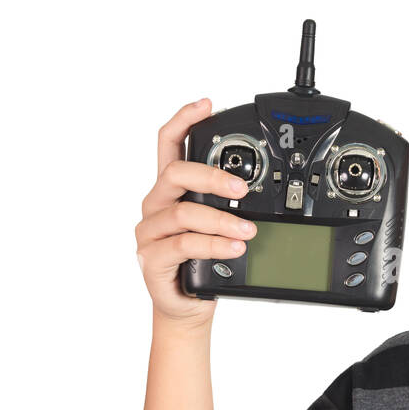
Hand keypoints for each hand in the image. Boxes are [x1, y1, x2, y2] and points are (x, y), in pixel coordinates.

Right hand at [135, 98, 257, 328]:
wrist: (185, 304)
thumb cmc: (203, 261)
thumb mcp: (218, 225)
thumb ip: (227, 204)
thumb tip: (258, 191)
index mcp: (171, 190)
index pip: (169, 144)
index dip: (184, 120)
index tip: (207, 104)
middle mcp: (156, 205)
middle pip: (175, 173)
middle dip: (212, 176)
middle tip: (241, 190)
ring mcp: (151, 231)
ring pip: (184, 213)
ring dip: (221, 220)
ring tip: (248, 231)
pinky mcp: (152, 258)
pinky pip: (184, 244)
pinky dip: (214, 245)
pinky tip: (234, 248)